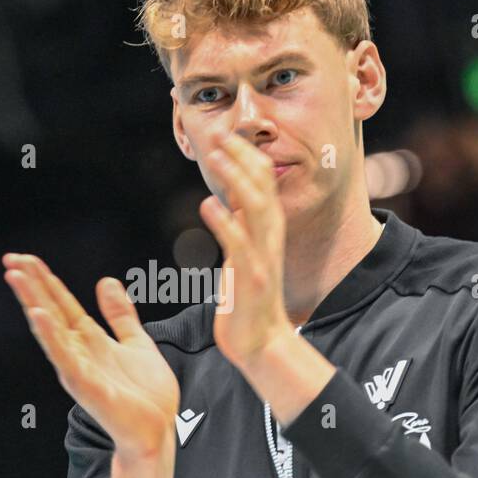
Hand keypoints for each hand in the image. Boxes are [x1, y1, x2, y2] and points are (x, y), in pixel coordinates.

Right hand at [2, 254, 179, 460]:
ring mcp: (79, 369)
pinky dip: (51, 336)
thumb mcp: (135, 342)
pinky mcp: (86, 387)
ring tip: (15, 277)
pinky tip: (40, 315)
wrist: (157, 431)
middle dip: (31, 285)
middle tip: (10, 258)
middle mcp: (78, 353)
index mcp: (89, 341)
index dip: (46, 280)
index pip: (62, 304)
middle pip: (50, 311)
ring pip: (50, 330)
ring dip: (32, 302)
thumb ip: (120, 315)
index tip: (26, 258)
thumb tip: (106, 281)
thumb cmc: (146, 394)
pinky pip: (66, 357)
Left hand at [198, 134, 295, 370]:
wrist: (261, 343)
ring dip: (237, 180)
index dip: (246, 158)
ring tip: (218, 157)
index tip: (226, 136)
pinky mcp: (253, 279)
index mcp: (266, 233)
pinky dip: (225, 222)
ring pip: (256, 209)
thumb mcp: (243, 255)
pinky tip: (208, 205)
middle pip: (263, 188)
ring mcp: (263, 258)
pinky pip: (240, 245)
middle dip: (244, 158)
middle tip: (222, 134)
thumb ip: (240, 228)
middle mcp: (269, 240)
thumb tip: (227, 199)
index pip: (263, 185)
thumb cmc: (247, 302)